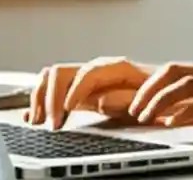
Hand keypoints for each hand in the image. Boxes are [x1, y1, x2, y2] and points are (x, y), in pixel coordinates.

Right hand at [25, 57, 153, 129]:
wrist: (160, 93)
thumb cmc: (155, 96)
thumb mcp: (146, 97)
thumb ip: (125, 98)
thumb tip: (100, 100)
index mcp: (114, 67)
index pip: (86, 73)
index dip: (74, 91)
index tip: (66, 111)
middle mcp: (94, 69)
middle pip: (61, 72)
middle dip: (52, 98)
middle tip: (53, 124)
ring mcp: (83, 78)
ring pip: (50, 77)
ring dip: (41, 99)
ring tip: (40, 121)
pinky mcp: (76, 91)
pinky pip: (50, 88)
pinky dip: (38, 101)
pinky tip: (32, 116)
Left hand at [127, 63, 192, 138]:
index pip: (180, 70)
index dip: (155, 84)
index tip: (139, 103)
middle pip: (175, 70)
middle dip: (149, 89)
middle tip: (134, 110)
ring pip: (184, 83)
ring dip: (158, 100)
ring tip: (144, 119)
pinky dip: (182, 114)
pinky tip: (171, 126)